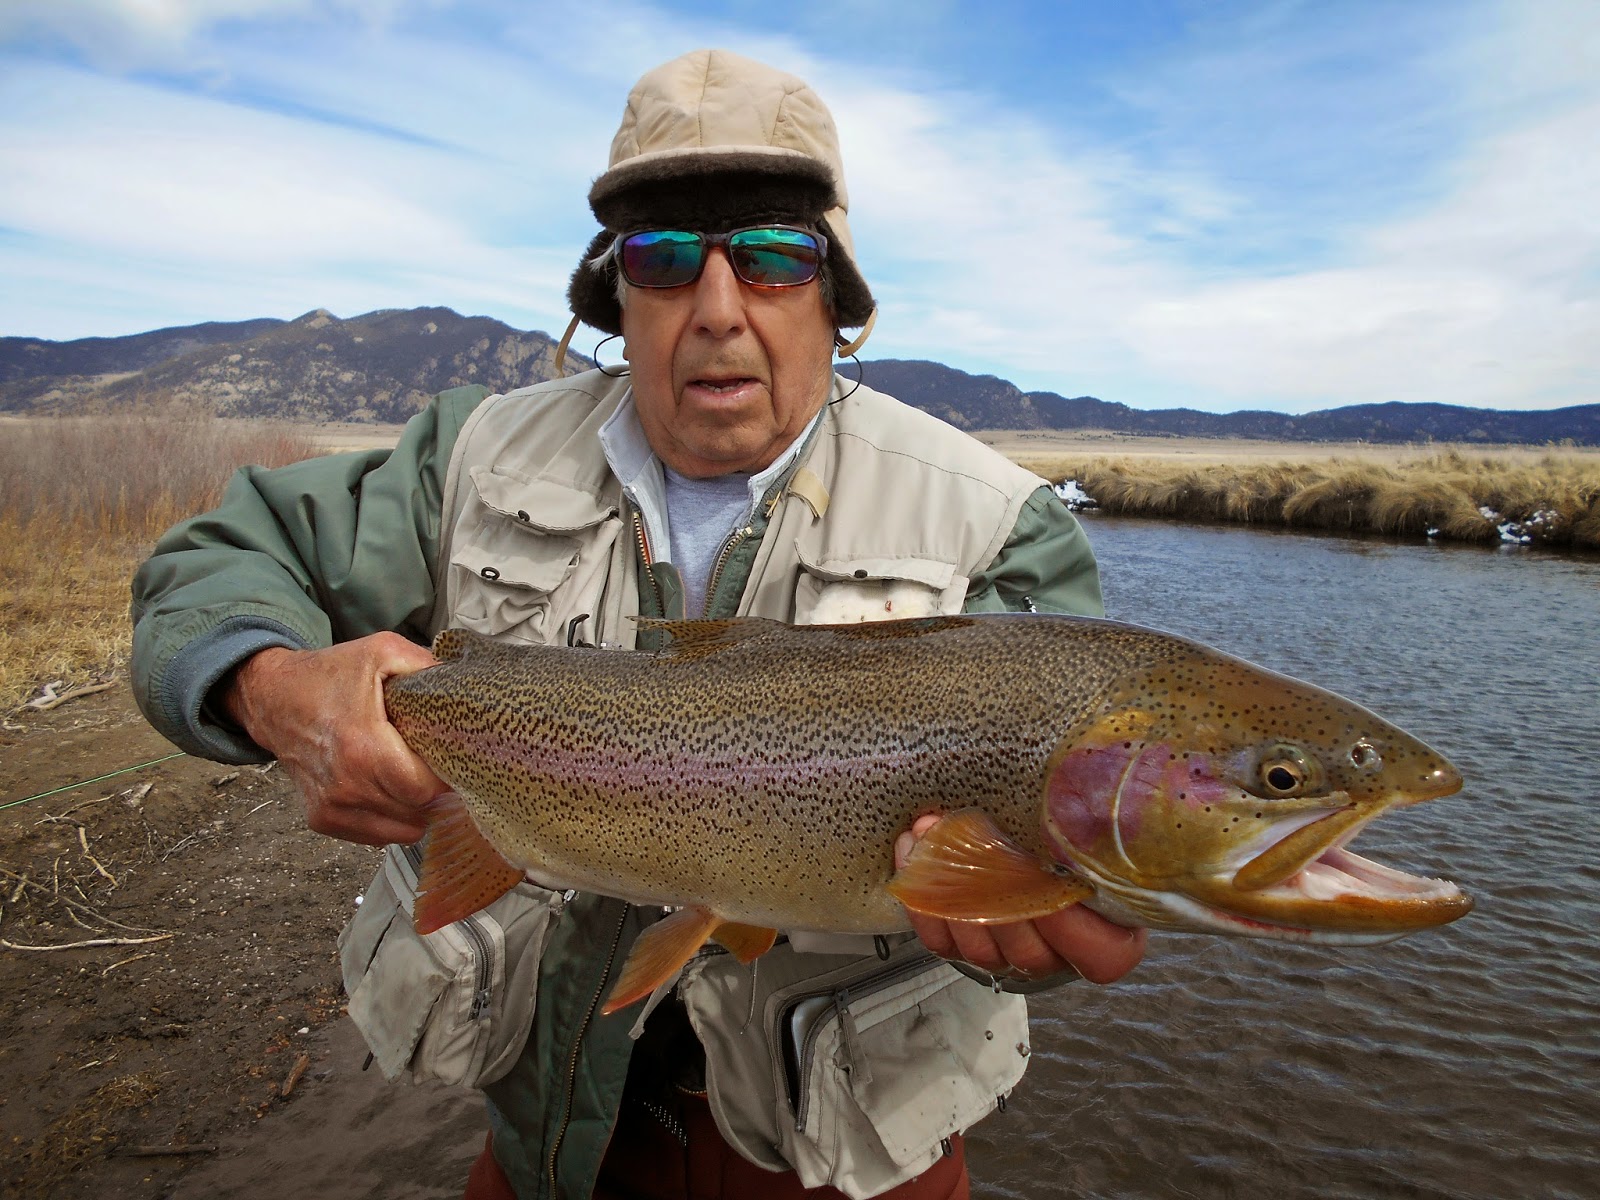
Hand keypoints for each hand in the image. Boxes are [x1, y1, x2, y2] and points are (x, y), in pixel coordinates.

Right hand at [223, 633, 446, 845]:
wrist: (274, 698)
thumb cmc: (328, 676)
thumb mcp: (381, 652)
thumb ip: (425, 665)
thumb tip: (461, 686)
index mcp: (364, 747)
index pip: (424, 789)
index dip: (445, 777)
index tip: (450, 760)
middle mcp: (346, 785)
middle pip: (416, 810)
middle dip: (433, 790)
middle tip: (432, 764)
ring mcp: (332, 807)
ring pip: (400, 829)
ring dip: (414, 808)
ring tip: (410, 776)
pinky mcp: (323, 819)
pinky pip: (376, 835)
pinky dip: (390, 819)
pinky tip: (389, 789)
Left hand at [894, 814, 1145, 984]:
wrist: (1029, 843)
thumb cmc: (1070, 836)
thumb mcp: (1092, 830)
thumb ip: (1093, 826)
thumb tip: (1083, 792)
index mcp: (1106, 937)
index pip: (1102, 957)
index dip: (1074, 927)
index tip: (1048, 876)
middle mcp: (1055, 956)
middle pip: (1028, 950)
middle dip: (995, 893)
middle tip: (977, 837)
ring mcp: (1005, 956)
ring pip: (978, 947)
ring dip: (950, 887)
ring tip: (933, 828)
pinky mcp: (963, 947)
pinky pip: (940, 939)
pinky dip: (923, 894)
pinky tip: (912, 848)